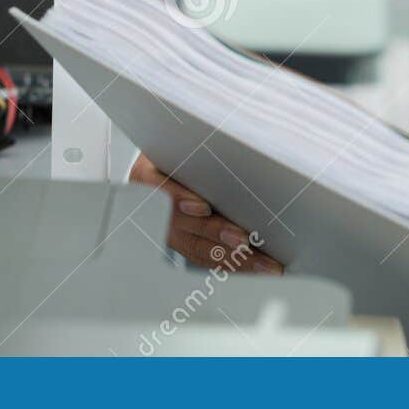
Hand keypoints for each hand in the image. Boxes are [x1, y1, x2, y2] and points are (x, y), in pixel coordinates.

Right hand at [128, 152, 283, 273]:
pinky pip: (206, 258)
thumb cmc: (177, 149)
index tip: (202, 207)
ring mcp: (168, 230)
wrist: (164, 163)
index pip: (160, 188)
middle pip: (185, 224)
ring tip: (261, 264)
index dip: (179, 199)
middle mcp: (155, 208)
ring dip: (233, 258)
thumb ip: (199, 147)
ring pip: (199, 247)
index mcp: (147, 177)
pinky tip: (253, 269)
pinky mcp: (183, 244)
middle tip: (244, 241)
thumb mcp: (179, 141)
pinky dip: (230, 264)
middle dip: (217, 234)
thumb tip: (232, 139)